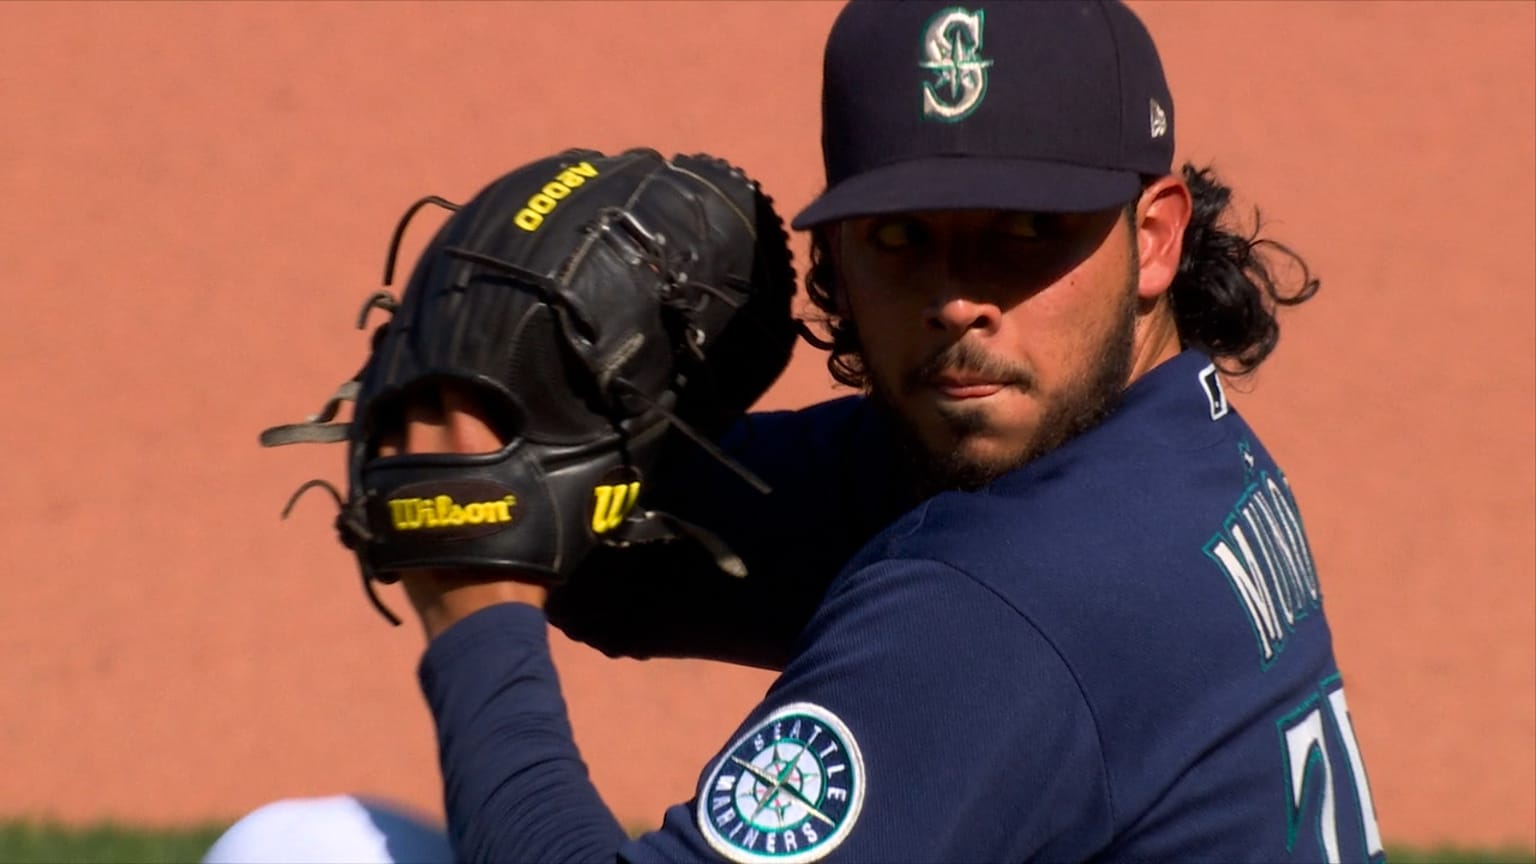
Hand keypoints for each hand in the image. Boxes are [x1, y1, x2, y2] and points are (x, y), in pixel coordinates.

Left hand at [380, 386, 548, 641]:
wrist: (476, 612)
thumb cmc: (520, 556)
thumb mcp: (547, 496)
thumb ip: (540, 456)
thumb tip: (552, 430)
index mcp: (470, 437)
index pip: (455, 381)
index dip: (458, 368)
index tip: (465, 360)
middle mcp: (427, 446)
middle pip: (417, 397)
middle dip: (427, 386)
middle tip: (438, 379)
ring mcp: (396, 473)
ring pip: (390, 424)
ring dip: (403, 414)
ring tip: (413, 406)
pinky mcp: (377, 501)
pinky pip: (375, 458)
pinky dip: (386, 446)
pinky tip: (397, 445)